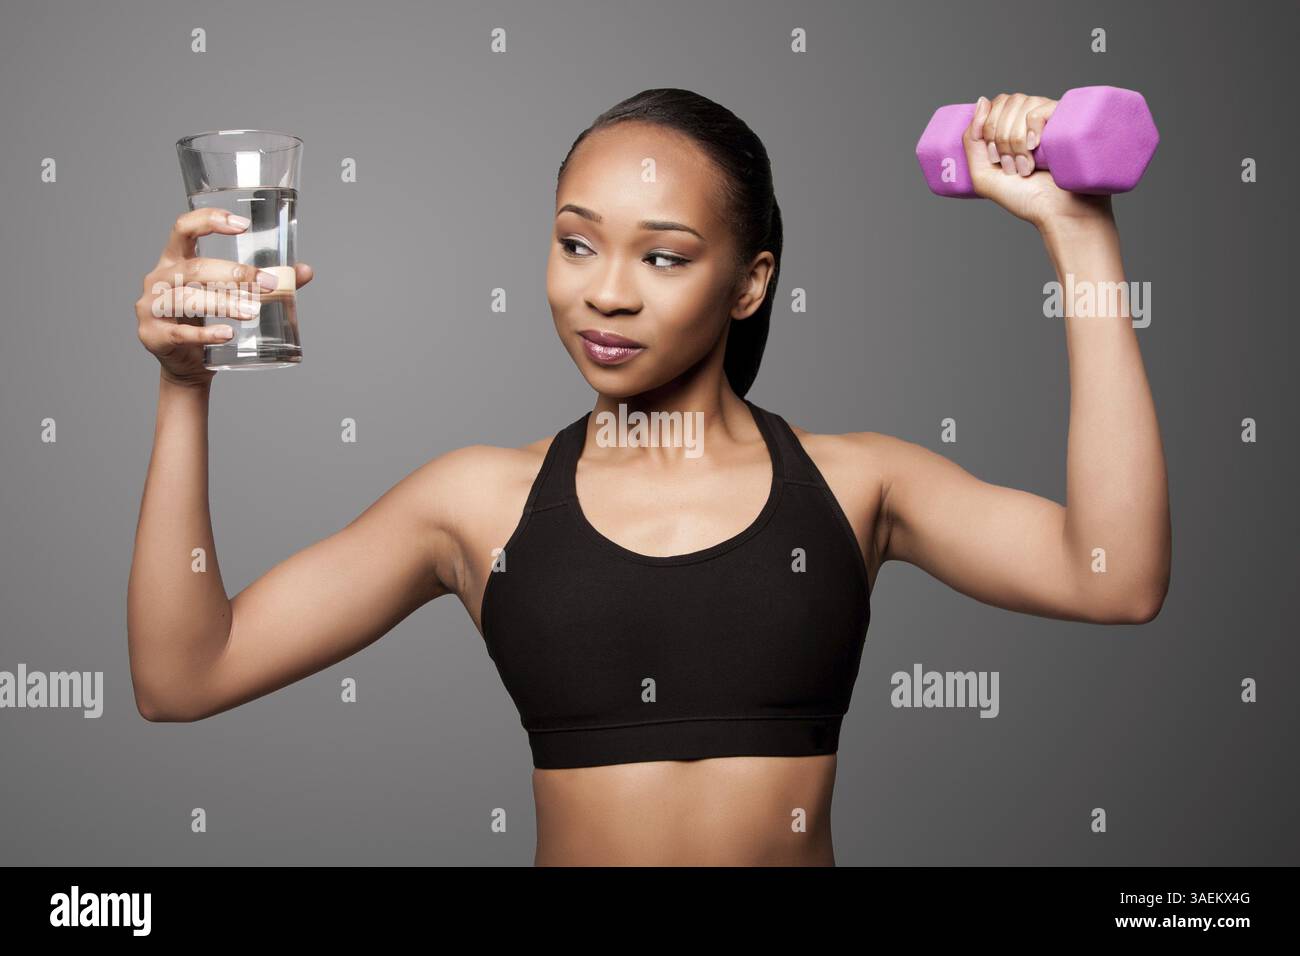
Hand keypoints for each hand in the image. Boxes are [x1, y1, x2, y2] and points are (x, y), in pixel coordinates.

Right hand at [135, 208, 314, 387]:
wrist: (187, 364)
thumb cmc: (207, 320)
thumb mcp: (230, 295)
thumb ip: (264, 283)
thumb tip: (304, 271)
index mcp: (175, 260)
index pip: (184, 228)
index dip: (209, 220)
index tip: (243, 224)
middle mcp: (159, 278)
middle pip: (194, 268)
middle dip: (234, 274)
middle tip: (267, 284)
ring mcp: (152, 307)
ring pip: (187, 299)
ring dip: (222, 303)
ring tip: (252, 311)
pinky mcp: (154, 335)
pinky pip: (181, 334)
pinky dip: (206, 334)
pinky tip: (227, 335)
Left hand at [962, 93, 1114, 232]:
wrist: (1059, 211)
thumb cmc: (1025, 197)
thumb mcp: (983, 175)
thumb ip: (971, 142)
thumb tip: (981, 100)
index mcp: (1013, 126)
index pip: (993, 105)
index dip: (987, 129)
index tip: (995, 160)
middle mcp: (1031, 118)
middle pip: (1004, 103)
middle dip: (1000, 138)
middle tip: (1011, 167)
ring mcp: (1050, 117)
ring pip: (1020, 104)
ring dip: (1015, 140)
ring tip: (1026, 165)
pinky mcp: (1066, 119)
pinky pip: (1039, 109)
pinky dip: (1031, 128)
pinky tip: (1034, 146)